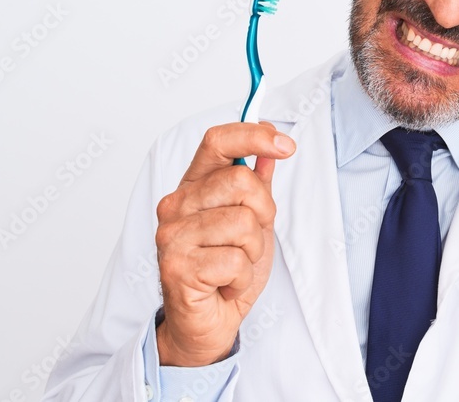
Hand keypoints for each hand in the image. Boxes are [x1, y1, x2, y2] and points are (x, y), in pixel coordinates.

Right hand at [154, 121, 294, 365]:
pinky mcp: (176, 267)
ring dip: (253, 251)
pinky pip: (236, 260)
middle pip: (241, 182)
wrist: (206, 322)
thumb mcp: (252, 222)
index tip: (285, 145)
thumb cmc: (226, 270)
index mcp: (193, 186)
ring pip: (243, 223)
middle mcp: (176, 205)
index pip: (217, 142)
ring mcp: (172, 235)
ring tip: (235, 265)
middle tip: (249, 240)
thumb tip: (271, 147)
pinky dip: (242, 277)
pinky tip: (226, 284)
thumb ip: (258, 185)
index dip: (254, 136)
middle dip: (263, 213)